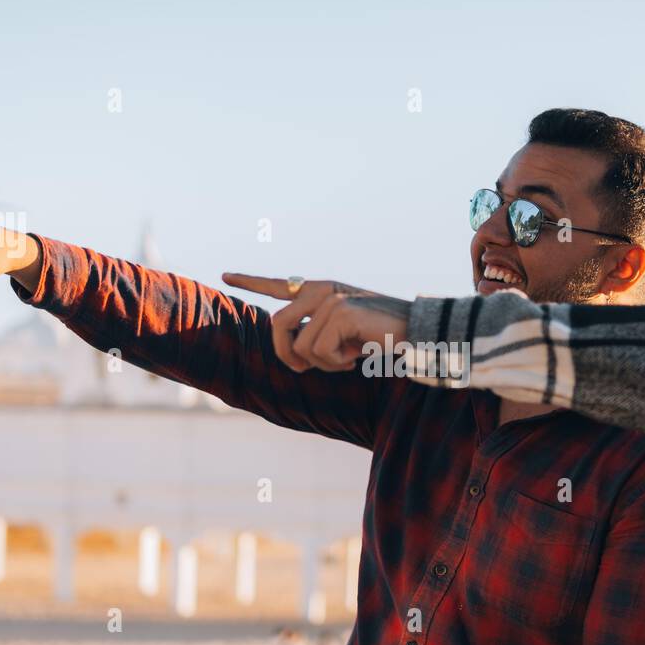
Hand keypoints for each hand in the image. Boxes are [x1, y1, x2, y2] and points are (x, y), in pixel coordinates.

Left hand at [221, 273, 409, 372]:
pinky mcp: (340, 312)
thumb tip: (290, 350)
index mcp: (321, 290)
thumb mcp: (344, 333)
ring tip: (349, 357)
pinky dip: (337, 363)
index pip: (279, 285)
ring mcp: (330, 299)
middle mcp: (321, 289)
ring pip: (300, 346)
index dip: (251, 281)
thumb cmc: (382, 336)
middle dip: (288, 355)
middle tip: (307, 369)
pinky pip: (319, 352)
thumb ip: (316, 331)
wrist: (418, 332)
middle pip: (278, 327)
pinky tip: (358, 354)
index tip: (225, 275)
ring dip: (323, 363)